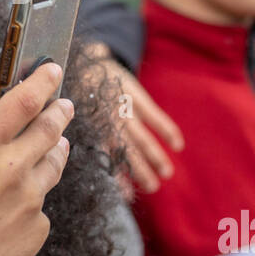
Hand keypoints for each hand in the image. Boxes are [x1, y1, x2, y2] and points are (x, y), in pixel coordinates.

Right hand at [0, 62, 73, 255]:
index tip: (52, 71)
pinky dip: (31, 202)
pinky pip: (40, 207)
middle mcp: (12, 167)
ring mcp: (30, 199)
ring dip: (55, 151)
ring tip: (56, 145)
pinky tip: (14, 209)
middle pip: (50, 128)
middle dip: (59, 112)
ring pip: (53, 165)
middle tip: (64, 106)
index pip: (23, 100)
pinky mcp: (38, 228)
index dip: (42, 80)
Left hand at [91, 51, 183, 198]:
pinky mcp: (135, 94)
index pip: (106, 156)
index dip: (117, 175)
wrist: (84, 61)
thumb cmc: (80, 97)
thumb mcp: (77, 119)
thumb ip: (90, 144)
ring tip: (166, 173)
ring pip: (141, 134)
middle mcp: (107, 119)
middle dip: (140, 170)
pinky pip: (153, 113)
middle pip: (126, 148)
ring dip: (155, 154)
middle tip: (153, 187)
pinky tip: (177, 144)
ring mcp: (123, 106)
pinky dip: (166, 128)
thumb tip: (104, 174)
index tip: (128, 194)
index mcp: (91, 127)